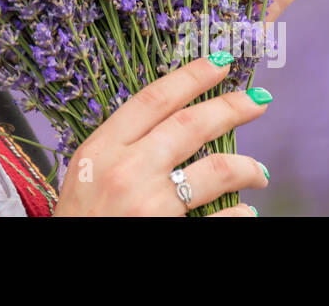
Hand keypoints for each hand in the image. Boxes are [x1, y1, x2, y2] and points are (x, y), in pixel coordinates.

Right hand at [52, 55, 269, 215]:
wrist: (70, 266)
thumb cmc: (79, 217)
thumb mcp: (87, 169)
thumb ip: (121, 144)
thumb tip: (171, 121)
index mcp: (103, 148)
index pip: (154, 99)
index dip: (192, 75)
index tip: (221, 63)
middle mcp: (128, 171)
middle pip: (191, 125)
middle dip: (231, 107)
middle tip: (257, 100)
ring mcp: (151, 205)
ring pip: (216, 170)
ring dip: (246, 166)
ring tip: (258, 171)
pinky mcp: (168, 234)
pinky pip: (219, 219)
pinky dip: (239, 213)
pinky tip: (245, 210)